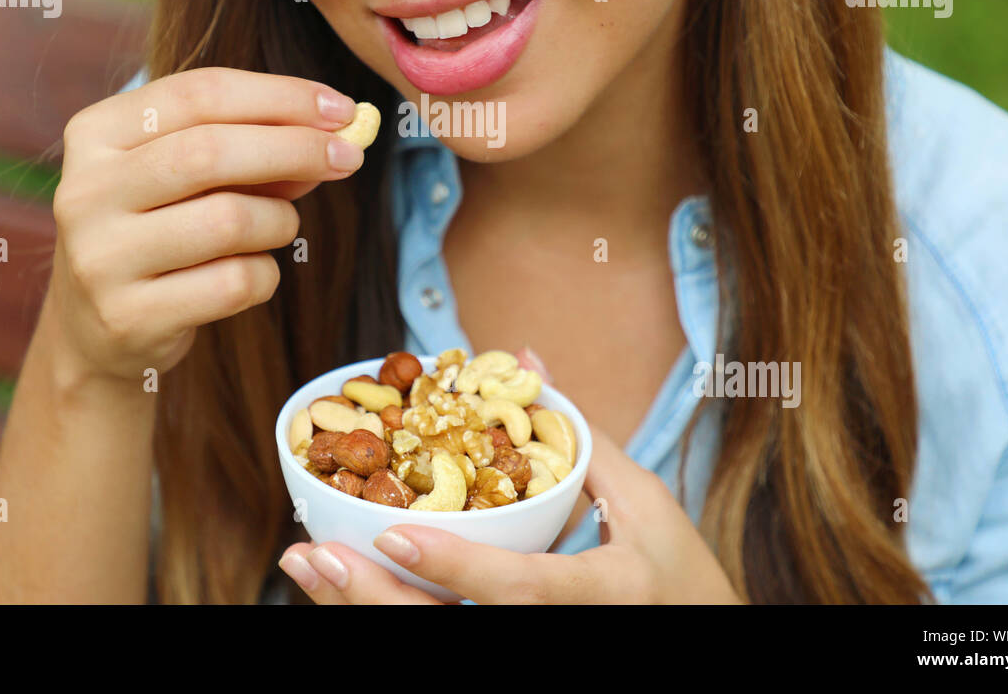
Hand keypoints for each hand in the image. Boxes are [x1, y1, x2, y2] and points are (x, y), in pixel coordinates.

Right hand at [46, 67, 364, 384]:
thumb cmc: (162, 229)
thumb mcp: (190, 177)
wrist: (96, 331)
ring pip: (229, 220)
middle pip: (210, 151)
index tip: (341, 108)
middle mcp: (85, 191)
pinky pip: (234, 284)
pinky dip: (265, 275)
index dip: (280, 96)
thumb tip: (337, 131)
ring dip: (281, 220)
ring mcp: (100, 257)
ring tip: (280, 227)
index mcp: (96, 133)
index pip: (199, 93)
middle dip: (296, 148)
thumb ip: (253, 147)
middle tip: (349, 156)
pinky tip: (252, 275)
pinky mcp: (128, 317)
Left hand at [279, 352, 744, 603]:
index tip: (392, 536)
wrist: (702, 643)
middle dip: (371, 600)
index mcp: (601, 593)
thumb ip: (578, 433)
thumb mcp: (645, 501)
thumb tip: (523, 357)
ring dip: (361, 609)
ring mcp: (532, 649)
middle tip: (308, 554)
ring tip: (306, 565)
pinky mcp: (514, 650)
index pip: (519, 589)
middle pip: (450, 632)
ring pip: (434, 641)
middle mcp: (558, 635)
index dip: (455, 566)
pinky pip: (442, 635)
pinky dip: (387, 610)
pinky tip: (344, 584)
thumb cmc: (679, 575)